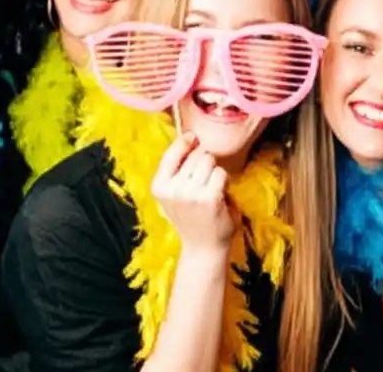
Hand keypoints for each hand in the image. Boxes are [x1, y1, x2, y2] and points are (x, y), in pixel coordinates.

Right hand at [151, 134, 233, 251]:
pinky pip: (221, 174)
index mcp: (158, 186)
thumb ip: (178, 168)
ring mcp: (190, 193)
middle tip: (204, 184)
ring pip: (209, 161)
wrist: (203, 248)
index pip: (171, 153)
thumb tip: (190, 135)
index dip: (184, 142)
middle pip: (196, 155)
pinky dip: (224, 182)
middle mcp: (172, 189)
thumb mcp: (174, 193)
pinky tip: (220, 196)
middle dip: (204, 164)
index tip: (192, 137)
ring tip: (211, 190)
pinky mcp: (209, 198)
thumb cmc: (191, 217)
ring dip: (215, 172)